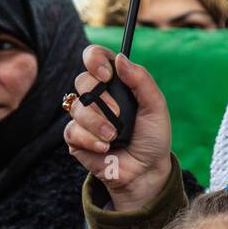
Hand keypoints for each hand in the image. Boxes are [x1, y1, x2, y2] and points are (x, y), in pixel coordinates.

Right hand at [64, 47, 172, 212]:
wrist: (145, 171)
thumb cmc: (152, 138)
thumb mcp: (155, 106)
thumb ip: (141, 79)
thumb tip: (120, 58)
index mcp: (114, 82)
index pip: (94, 57)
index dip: (94, 60)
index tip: (107, 75)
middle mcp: (97, 96)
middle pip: (82, 81)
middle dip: (101, 99)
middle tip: (118, 114)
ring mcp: (84, 117)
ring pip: (76, 108)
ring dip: (97, 123)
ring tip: (114, 136)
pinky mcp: (76, 139)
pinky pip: (71, 131)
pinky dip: (89, 140)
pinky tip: (104, 148)